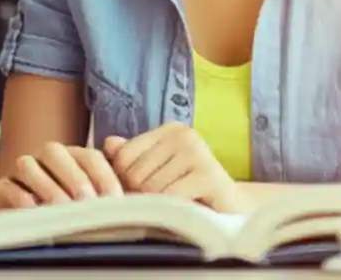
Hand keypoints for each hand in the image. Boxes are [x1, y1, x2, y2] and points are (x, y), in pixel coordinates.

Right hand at [0, 141, 123, 209]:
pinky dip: (19, 196)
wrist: (30, 218)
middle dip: (74, 177)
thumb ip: (113, 182)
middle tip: (87, 201)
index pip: (90, 156)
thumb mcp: (96, 196)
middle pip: (56, 152)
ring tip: (62, 208)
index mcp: (73, 156)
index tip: (114, 199)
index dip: (104, 175)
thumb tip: (128, 169)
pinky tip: (34, 209)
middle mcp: (46, 158)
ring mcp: (22, 171)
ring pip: (28, 164)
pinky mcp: (1, 188)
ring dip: (47, 186)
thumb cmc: (70, 206)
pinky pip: (6, 185)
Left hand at [103, 123, 242, 212]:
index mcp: (170, 130)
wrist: (231, 211)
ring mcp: (198, 152)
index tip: (145, 190)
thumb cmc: (190, 192)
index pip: (122, 155)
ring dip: (158, 206)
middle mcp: (184, 134)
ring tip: (174, 206)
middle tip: (163, 202)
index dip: (126, 181)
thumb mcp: (158, 172)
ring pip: (150, 187)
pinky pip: (169, 197)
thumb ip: (133, 158)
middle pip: (134, 173)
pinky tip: (183, 211)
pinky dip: (170, 211)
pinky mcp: (207, 175)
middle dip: (142, 195)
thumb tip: (108, 144)